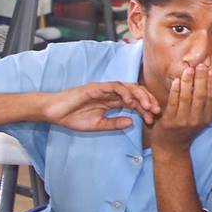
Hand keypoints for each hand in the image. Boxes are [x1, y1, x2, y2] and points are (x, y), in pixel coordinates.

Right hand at [41, 80, 160, 132]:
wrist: (54, 113)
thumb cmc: (73, 118)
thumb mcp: (98, 125)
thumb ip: (115, 123)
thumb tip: (132, 122)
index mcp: (113, 102)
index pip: (134, 103)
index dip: (145, 110)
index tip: (152, 120)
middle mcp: (111, 94)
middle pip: (135, 93)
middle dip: (148, 101)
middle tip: (156, 111)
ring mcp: (104, 89)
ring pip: (128, 87)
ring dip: (140, 96)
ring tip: (148, 106)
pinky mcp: (96, 87)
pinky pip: (115, 86)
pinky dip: (125, 92)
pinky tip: (130, 102)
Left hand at [144, 62, 211, 153]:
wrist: (171, 147)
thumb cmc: (187, 129)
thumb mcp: (203, 118)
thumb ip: (211, 102)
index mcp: (207, 118)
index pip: (211, 97)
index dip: (211, 83)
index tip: (211, 70)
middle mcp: (196, 120)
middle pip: (200, 96)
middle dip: (201, 79)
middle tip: (200, 65)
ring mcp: (183, 121)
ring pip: (187, 98)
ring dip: (188, 82)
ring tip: (189, 69)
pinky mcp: (170, 121)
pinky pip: (173, 103)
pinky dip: (175, 91)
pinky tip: (176, 81)